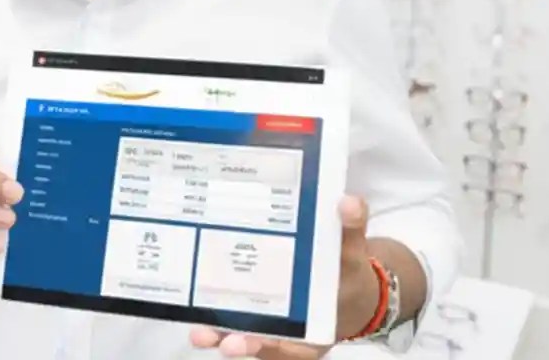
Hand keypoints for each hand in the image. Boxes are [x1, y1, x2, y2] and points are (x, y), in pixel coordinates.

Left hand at [188, 196, 380, 357]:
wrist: (346, 287)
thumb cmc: (348, 275)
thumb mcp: (353, 255)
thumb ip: (351, 231)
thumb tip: (348, 203)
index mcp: (317, 330)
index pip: (292, 346)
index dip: (267, 345)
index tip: (243, 341)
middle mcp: (292, 335)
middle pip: (263, 345)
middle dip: (240, 344)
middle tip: (222, 342)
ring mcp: (272, 327)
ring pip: (243, 335)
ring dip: (220, 335)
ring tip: (198, 335)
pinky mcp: (257, 316)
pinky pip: (236, 320)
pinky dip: (218, 317)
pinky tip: (195, 307)